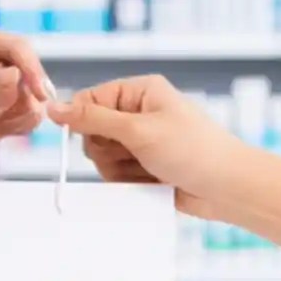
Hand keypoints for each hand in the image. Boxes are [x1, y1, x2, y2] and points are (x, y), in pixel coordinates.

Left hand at [0, 29, 50, 177]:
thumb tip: (17, 77)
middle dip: (27, 94)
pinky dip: (21, 123)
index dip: (31, 67)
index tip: (38, 92)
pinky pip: (31, 113)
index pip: (18, 47)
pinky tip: (0, 129)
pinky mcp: (12, 105)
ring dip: (20, 112)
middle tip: (14, 115)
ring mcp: (6, 83)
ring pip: (34, 94)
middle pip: (32, 69)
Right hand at [46, 74, 252, 219]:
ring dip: (119, 168)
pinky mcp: (144, 167)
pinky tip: (152, 180)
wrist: (226, 188)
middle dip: (106, 149)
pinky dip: (129, 181)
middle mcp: (139, 113)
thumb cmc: (192, 150)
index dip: (83, 120)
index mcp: (140, 92)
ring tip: (149, 169)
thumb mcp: (138, 130)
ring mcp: (141, 142)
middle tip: (132, 153)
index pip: (89, 99)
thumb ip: (93, 119)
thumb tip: (54, 107)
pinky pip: (116, 175)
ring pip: (102, 157)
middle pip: (92, 132)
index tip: (89, 137)